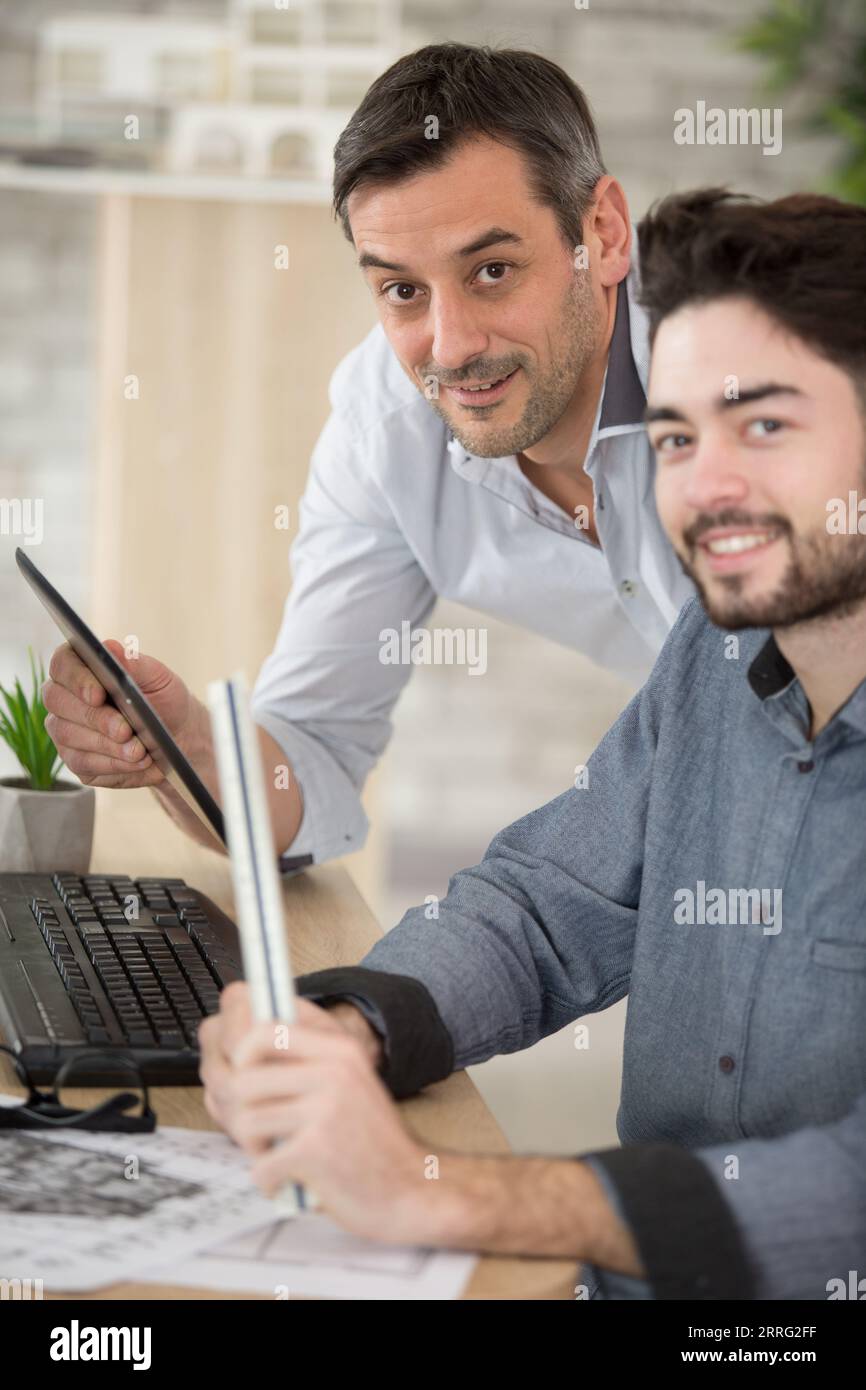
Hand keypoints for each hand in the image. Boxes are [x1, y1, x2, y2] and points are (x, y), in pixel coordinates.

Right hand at [43, 640, 198, 788]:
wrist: (178, 737)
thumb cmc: (164, 700)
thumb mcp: (160, 679)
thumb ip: (135, 664)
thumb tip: (112, 647)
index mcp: (82, 667)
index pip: (63, 664)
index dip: (76, 679)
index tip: (98, 694)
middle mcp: (65, 697)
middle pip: (59, 702)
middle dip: (95, 718)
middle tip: (125, 730)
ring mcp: (66, 730)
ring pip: (69, 736)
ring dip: (107, 745)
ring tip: (139, 750)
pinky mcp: (77, 760)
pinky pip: (83, 763)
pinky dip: (113, 764)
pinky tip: (135, 762)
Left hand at [199, 982, 428, 1242]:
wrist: (411, 1187)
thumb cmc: (368, 1139)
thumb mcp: (346, 1082)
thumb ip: (300, 1061)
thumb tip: (233, 1049)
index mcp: (339, 1047)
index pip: (264, 1026)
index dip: (238, 1050)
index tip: (242, 1072)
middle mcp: (334, 1069)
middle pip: (242, 1078)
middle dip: (237, 1110)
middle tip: (256, 1129)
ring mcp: (326, 1108)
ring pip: (245, 1120)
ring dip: (252, 1147)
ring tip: (274, 1154)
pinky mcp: (317, 1149)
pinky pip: (260, 1163)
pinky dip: (268, 1179)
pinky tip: (289, 1178)